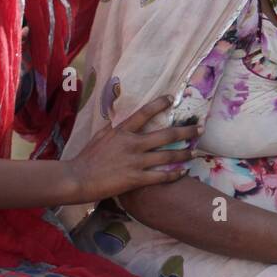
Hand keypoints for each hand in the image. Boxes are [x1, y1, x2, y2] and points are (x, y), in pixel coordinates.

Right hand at [65, 95, 200, 202]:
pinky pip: (160, 176)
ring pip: (167, 155)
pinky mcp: (136, 178)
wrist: (76, 178)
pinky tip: (183, 172)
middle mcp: (132, 143)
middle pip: (165, 135)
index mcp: (121, 131)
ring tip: (196, 152)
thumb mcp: (99, 137)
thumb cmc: (86, 158)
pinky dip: (174, 174)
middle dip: (186, 131)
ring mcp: (135, 161)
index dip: (159, 104)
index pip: (144, 113)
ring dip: (184, 153)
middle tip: (200, 128)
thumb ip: (114, 128)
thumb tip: (122, 119)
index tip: (172, 98)